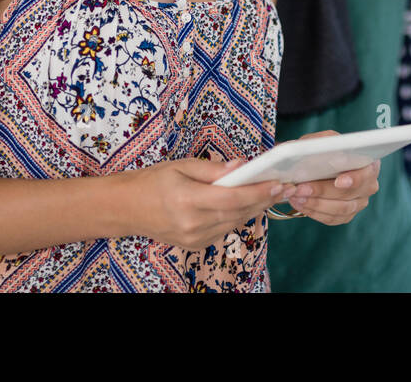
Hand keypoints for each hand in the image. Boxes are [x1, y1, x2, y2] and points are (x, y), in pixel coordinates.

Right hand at [129, 156, 283, 250]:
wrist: (125, 209)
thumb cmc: (152, 181)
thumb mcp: (181, 165)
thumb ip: (213, 169)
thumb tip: (242, 165)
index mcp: (188, 200)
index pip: (232, 198)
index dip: (258, 192)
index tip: (278, 183)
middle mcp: (193, 224)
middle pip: (238, 213)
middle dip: (263, 200)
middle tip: (285, 186)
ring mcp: (194, 239)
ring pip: (235, 223)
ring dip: (254, 209)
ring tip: (271, 193)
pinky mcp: (196, 246)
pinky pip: (225, 230)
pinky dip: (237, 216)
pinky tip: (246, 204)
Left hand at [279, 130, 380, 225]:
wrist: (316, 165)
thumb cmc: (322, 150)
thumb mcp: (323, 140)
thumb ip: (322, 142)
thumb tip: (314, 150)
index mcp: (369, 163)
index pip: (366, 173)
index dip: (354, 179)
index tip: (338, 181)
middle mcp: (368, 185)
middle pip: (349, 194)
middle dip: (323, 191)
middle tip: (302, 188)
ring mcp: (358, 203)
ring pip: (339, 209)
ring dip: (315, 203)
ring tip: (296, 196)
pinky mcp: (346, 215)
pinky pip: (331, 218)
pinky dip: (314, 211)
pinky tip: (299, 203)